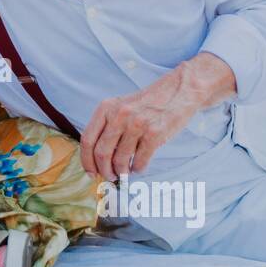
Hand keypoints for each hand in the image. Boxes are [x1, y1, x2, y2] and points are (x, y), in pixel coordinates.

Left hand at [81, 58, 228, 179]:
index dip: (86, 161)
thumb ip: (108, 126)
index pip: (87, 140)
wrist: (178, 90)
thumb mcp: (121, 106)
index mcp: (106, 108)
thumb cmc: (148, 102)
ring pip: (120, 160)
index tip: (91, 172)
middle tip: (110, 176)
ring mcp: (136, 124)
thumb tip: (97, 158)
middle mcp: (119, 115)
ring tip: (125, 172)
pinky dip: (137, 169)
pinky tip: (138, 166)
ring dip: (121, 172)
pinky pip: (139, 161)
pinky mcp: (154, 134)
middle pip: (101, 153)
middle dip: (104, 170)